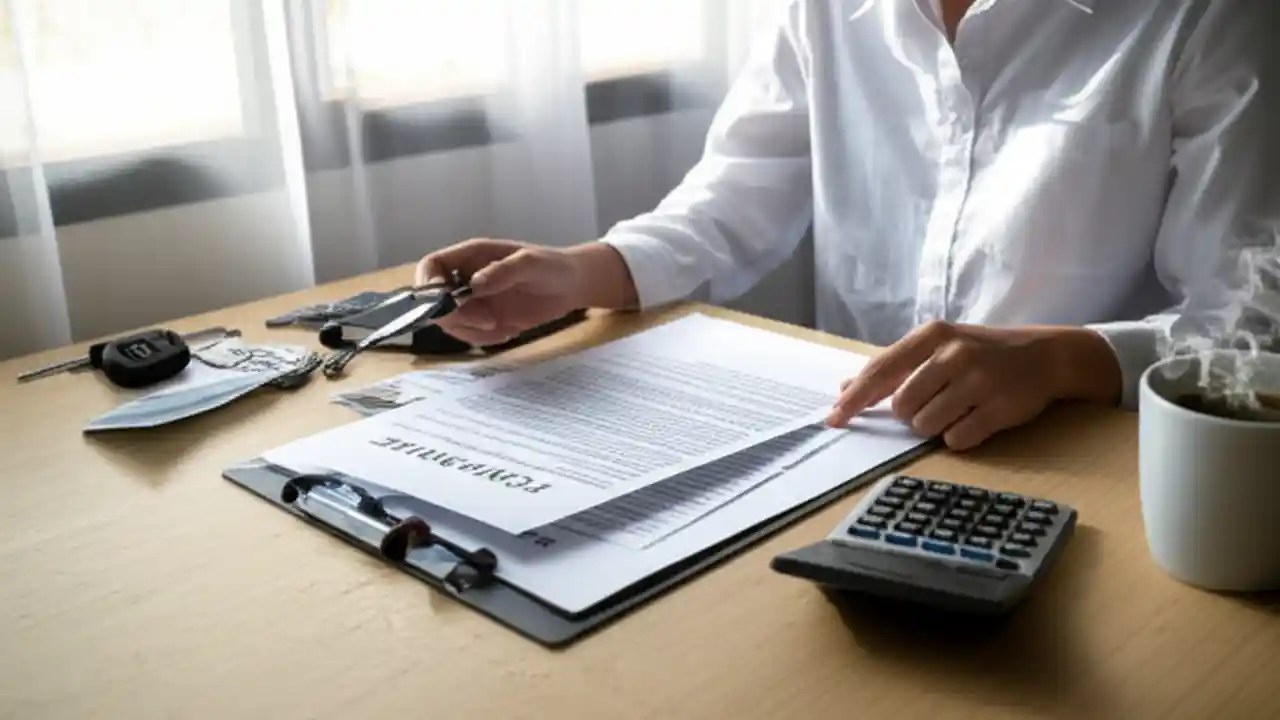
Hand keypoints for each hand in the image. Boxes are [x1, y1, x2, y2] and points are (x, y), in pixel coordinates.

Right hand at [415, 239, 636, 345]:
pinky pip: (471, 336)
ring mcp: (474, 301)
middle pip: (434, 301)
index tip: (444, 303)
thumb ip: (503, 271)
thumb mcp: (532, 263)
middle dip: (455, 316)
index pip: (431, 267)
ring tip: (502, 327)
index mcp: (470, 256)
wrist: (573, 285)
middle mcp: (466, 279)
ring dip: (472, 332)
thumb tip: (474, 284)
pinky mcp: (485, 320)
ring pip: (452, 323)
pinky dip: (486, 340)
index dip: (427, 285)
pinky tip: (510, 331)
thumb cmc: (553, 266)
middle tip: (487, 322)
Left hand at [825, 321, 1120, 449]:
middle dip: (911, 415)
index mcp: (932, 335)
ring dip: (936, 427)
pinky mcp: (999, 407)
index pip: (880, 370)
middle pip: (902, 407)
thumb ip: (895, 366)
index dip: (854, 399)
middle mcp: (953, 353)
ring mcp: (978, 380)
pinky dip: (960, 437)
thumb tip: (846, 387)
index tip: (834, 419)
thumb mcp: (939, 346)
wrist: (1047, 354)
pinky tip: (976, 419)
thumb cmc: (982, 352)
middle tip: (935, 403)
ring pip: (926, 426)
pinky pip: (957, 440)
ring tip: (959, 408)